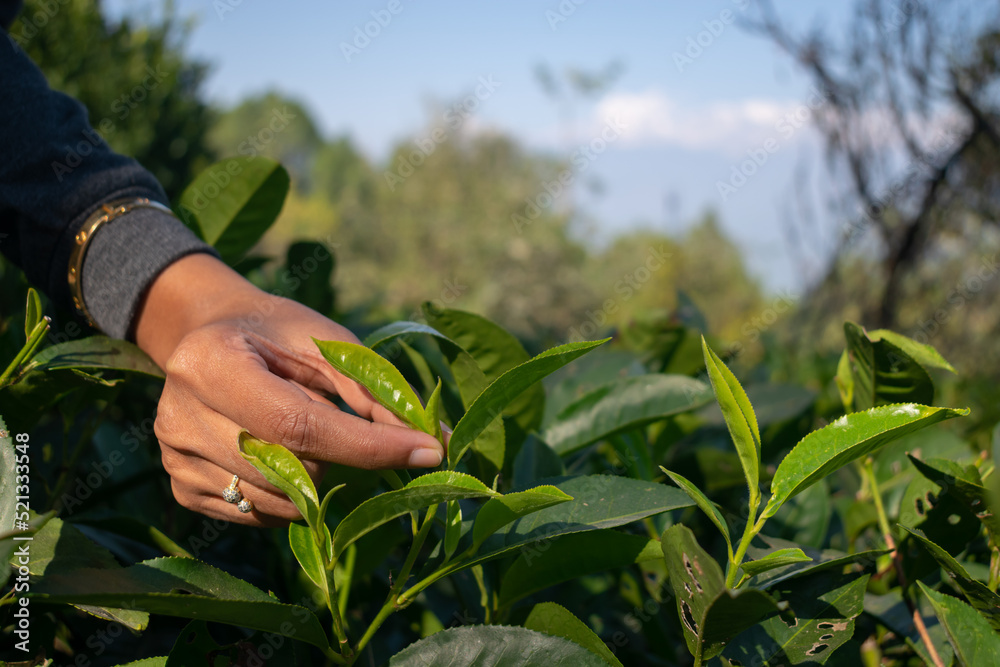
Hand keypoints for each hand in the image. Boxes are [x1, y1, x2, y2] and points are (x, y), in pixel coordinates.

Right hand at [134, 253, 443, 525]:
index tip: (426, 451)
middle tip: (341, 419)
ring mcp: (176, 459)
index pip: (299, 424)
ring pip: (281, 501)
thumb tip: (435, 442)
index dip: (367, 445)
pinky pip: (261, 515)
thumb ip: (376, 391)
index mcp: (212, 363)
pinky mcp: (182, 489)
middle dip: (342, 455)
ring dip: (317, 477)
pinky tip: (281, 453)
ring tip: (301, 429)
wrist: (206, 335)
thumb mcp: (326, 342)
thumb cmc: (275, 333)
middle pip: (293, 468)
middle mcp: (180, 416)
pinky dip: (290, 494)